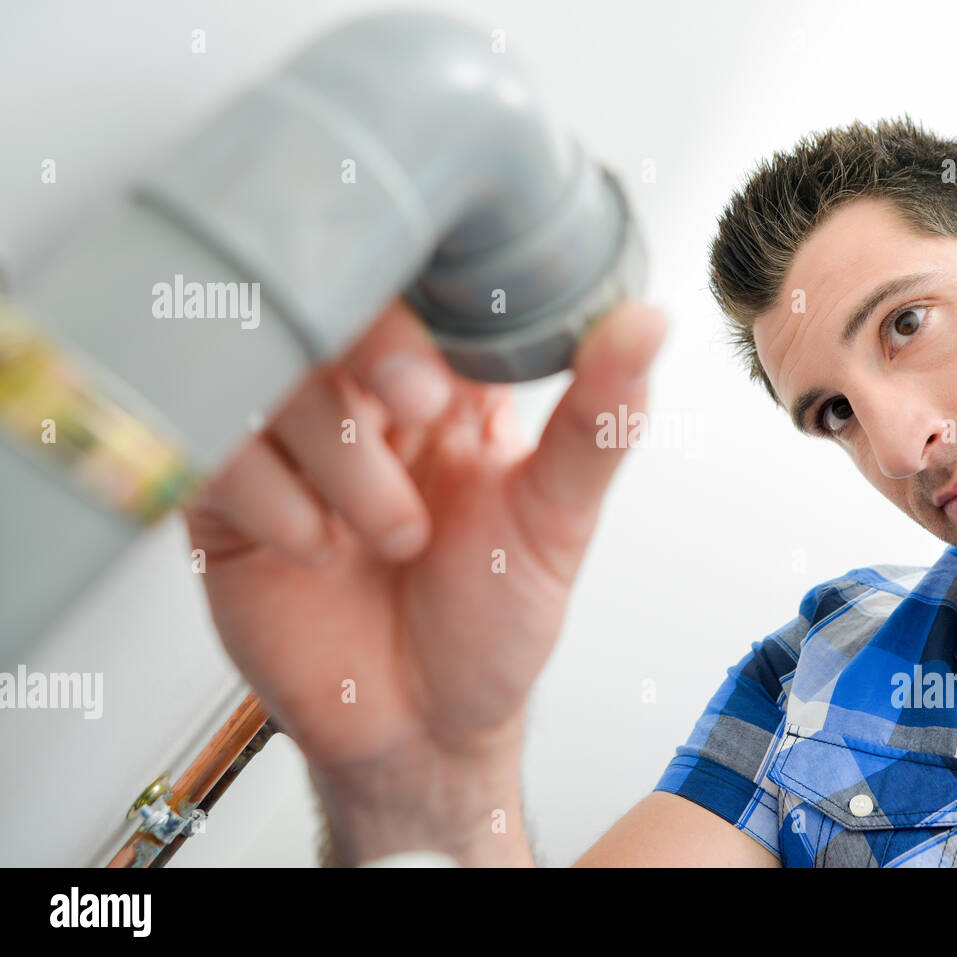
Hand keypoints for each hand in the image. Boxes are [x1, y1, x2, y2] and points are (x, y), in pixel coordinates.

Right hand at [184, 298, 666, 851]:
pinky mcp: (225, 497)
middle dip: (376, 354)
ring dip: (341, 457)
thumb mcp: (558, 523)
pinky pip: (212, 450)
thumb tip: (650, 323)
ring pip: (273, 373)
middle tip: (421, 416)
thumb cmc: (490, 624)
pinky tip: (320, 557)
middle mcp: (362, 402)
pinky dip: (274, 503)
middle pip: (334, 308)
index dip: (429, 306)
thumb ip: (596, 423)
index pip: (420, 289)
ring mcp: (288, 446)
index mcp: (443, 387)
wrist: (419, 730)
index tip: (453, 364)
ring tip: (393, 540)